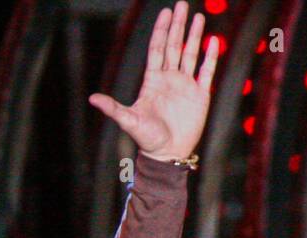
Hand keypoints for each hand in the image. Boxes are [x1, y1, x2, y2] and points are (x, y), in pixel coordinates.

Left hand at [88, 1, 218, 162]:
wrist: (167, 154)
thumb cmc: (147, 139)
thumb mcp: (128, 121)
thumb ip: (113, 108)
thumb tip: (92, 98)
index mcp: (153, 81)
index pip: (158, 49)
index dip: (161, 30)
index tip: (166, 13)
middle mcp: (169, 79)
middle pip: (175, 45)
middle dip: (178, 25)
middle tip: (182, 4)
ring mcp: (185, 85)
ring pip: (191, 54)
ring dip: (195, 35)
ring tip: (199, 16)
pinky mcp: (200, 95)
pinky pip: (206, 71)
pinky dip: (211, 57)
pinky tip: (213, 41)